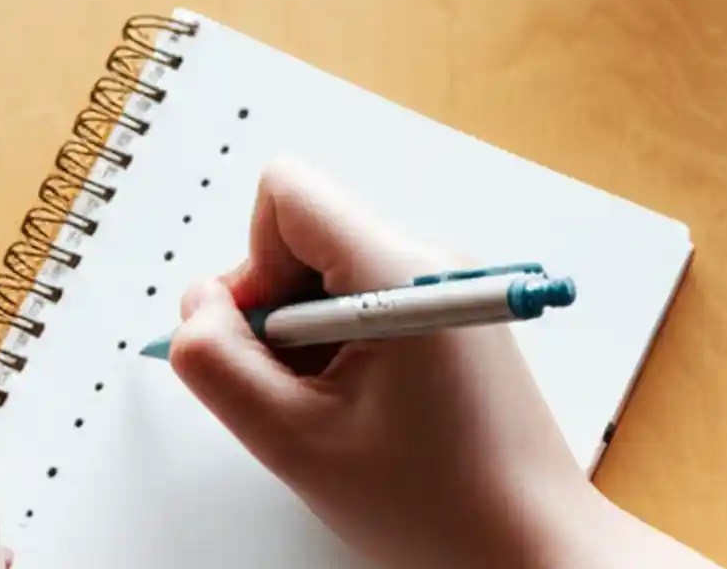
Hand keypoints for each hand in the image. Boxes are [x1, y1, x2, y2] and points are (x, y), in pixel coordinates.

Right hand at [166, 158, 622, 567]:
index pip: (287, 193)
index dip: (250, 263)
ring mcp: (445, 284)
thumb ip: (218, 364)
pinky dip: (339, 347)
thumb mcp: (295, 441)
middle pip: (306, 235)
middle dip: (275, 310)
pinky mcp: (449, 311)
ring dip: (306, 338)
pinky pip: (364, 299)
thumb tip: (197, 309)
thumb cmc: (440, 505)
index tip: (263, 339)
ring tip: (334, 411)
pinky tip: (358, 407)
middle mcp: (430, 258)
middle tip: (292, 392)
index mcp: (399, 271)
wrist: (530, 546)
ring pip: (329, 273)